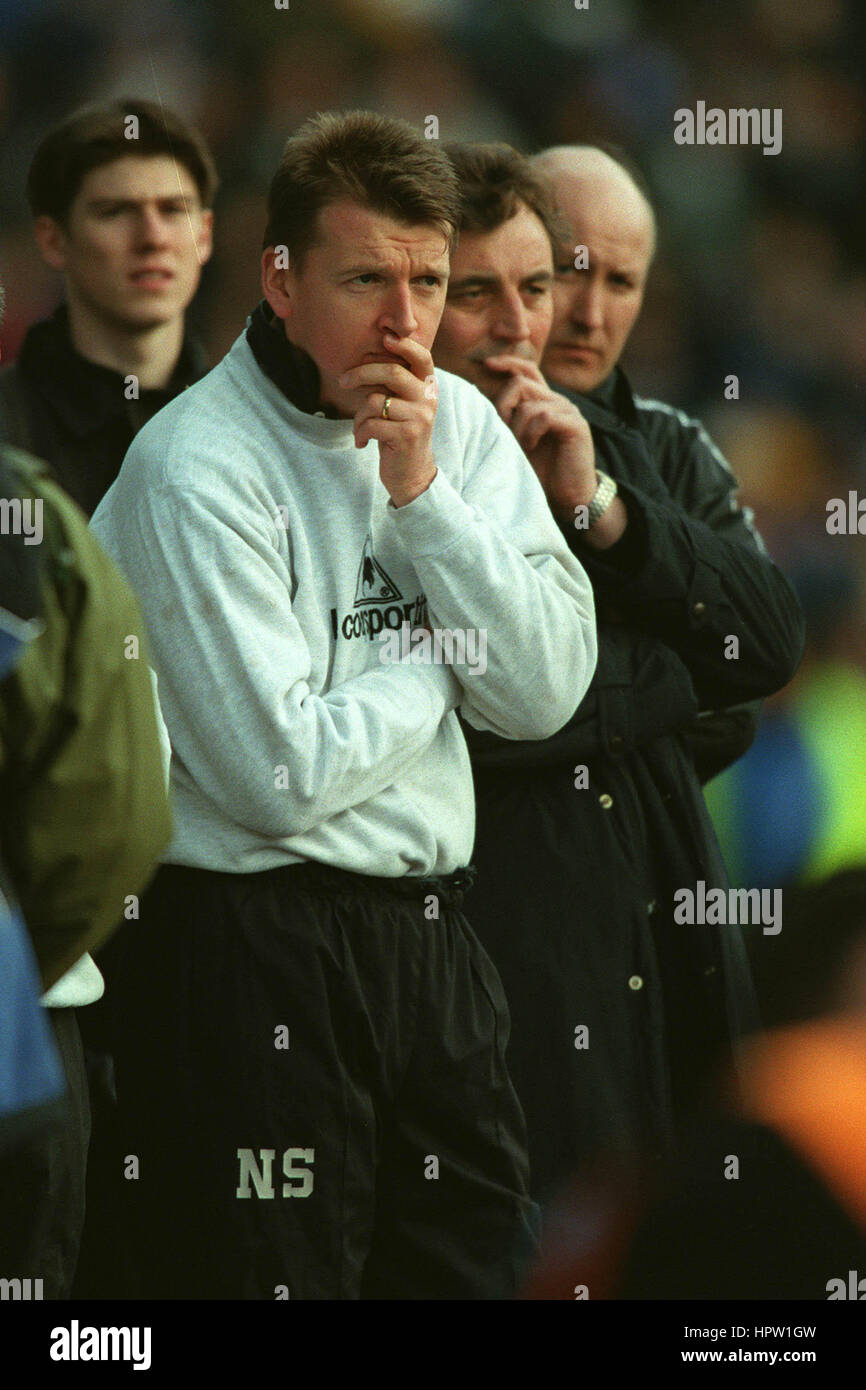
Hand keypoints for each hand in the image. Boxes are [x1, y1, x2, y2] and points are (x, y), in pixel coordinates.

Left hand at [339, 334, 438, 507]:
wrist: (412, 474)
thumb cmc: (399, 435)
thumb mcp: (401, 405)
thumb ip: (393, 384)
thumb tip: (367, 358)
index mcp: (428, 387)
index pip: (422, 357)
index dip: (404, 344)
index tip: (384, 337)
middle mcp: (428, 399)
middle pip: (392, 372)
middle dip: (361, 373)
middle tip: (342, 381)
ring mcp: (420, 418)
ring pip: (375, 401)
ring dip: (359, 416)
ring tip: (360, 428)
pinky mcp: (407, 436)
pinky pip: (372, 424)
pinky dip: (360, 433)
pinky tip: (362, 443)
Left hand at [484, 354, 626, 546]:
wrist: (568, 497)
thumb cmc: (540, 472)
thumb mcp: (516, 443)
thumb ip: (506, 422)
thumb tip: (476, 404)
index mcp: (544, 402)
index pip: (527, 370)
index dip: (508, 363)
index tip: (487, 364)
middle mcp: (558, 401)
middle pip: (521, 384)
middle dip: (503, 407)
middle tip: (504, 434)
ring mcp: (569, 411)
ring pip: (529, 404)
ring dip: (517, 429)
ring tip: (520, 449)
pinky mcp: (576, 425)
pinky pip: (544, 416)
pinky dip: (531, 433)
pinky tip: (531, 448)